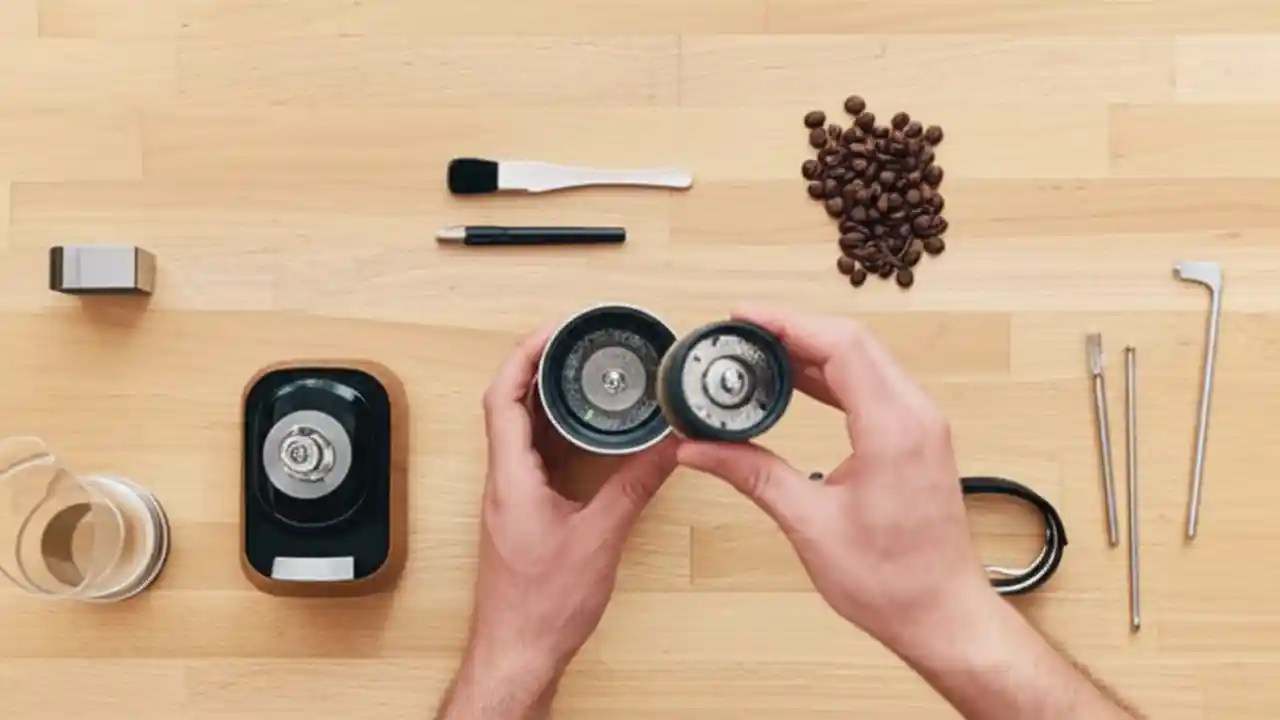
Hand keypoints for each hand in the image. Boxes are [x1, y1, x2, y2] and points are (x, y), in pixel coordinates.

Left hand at [439, 325, 677, 719]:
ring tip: (577, 370)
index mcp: (511, 479)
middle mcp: (503, 482)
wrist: (517, 653)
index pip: (503, 397)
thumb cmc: (542, 608)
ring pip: (516, 430)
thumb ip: (635, 487)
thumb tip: (665, 447)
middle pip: (506, 404)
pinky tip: (580, 429)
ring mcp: (509, 498)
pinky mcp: (522, 513)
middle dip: (536, 364)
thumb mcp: (600, 540)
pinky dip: (552, 431)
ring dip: (542, 396)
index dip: (524, 355)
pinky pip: (530, 455)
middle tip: (571, 339)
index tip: (553, 329)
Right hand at [677, 306, 993, 653]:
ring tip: (758, 351)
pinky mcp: (916, 438)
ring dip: (812, 349)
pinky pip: (872, 385)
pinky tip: (796, 381)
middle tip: (741, 330)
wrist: (942, 615)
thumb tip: (700, 449)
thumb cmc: (893, 582)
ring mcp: (921, 426)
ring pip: (864, 360)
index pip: (841, 346)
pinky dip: (831, 374)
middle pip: (852, 342)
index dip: (788, 322)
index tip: (744, 315)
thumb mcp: (809, 524)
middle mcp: (916, 418)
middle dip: (793, 328)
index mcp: (894, 430)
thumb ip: (753, 473)